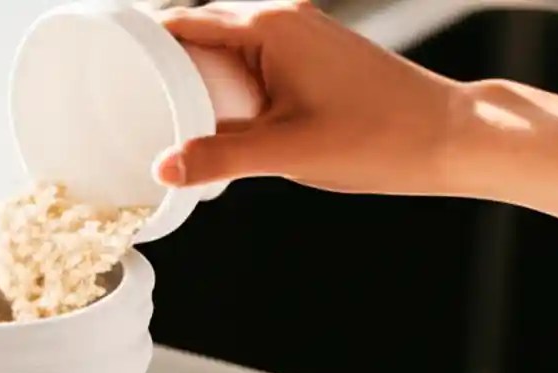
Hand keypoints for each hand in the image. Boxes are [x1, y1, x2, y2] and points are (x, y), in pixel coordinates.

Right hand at [152, 1, 462, 195]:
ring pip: (225, 45)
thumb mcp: (288, 151)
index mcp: (268, 26)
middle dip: (162, 63)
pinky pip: (251, 57)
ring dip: (196, 75)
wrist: (452, 136)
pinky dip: (227, 81)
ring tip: (164, 113)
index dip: (139, 43)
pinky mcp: (313, 52)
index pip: (182, 22)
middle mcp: (282, 16)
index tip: (104, 66)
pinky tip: (217, 116)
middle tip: (126, 101)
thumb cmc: (380, 137)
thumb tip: (162, 170)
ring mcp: (300, 32)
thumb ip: (219, 158)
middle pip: (199, 30)